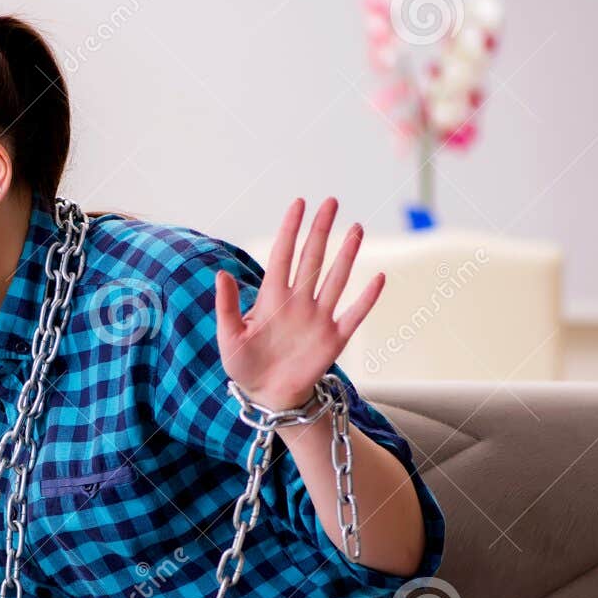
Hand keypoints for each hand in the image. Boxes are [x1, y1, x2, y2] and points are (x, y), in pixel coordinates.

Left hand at [215, 196, 385, 411]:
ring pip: (335, 280)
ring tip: (356, 228)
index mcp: (272, 298)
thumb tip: (220, 274)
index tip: (299, 203)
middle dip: (321, 230)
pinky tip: (377, 278)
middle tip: (331, 202)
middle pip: (312, 259)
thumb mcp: (229, 337)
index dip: (290, 230)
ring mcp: (318, 318)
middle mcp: (298, 302)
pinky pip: (353, 315)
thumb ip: (226, 306)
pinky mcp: (333, 339)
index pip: (283, 255)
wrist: (266, 395)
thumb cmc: (244, 365)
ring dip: (347, 255)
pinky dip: (366, 299)